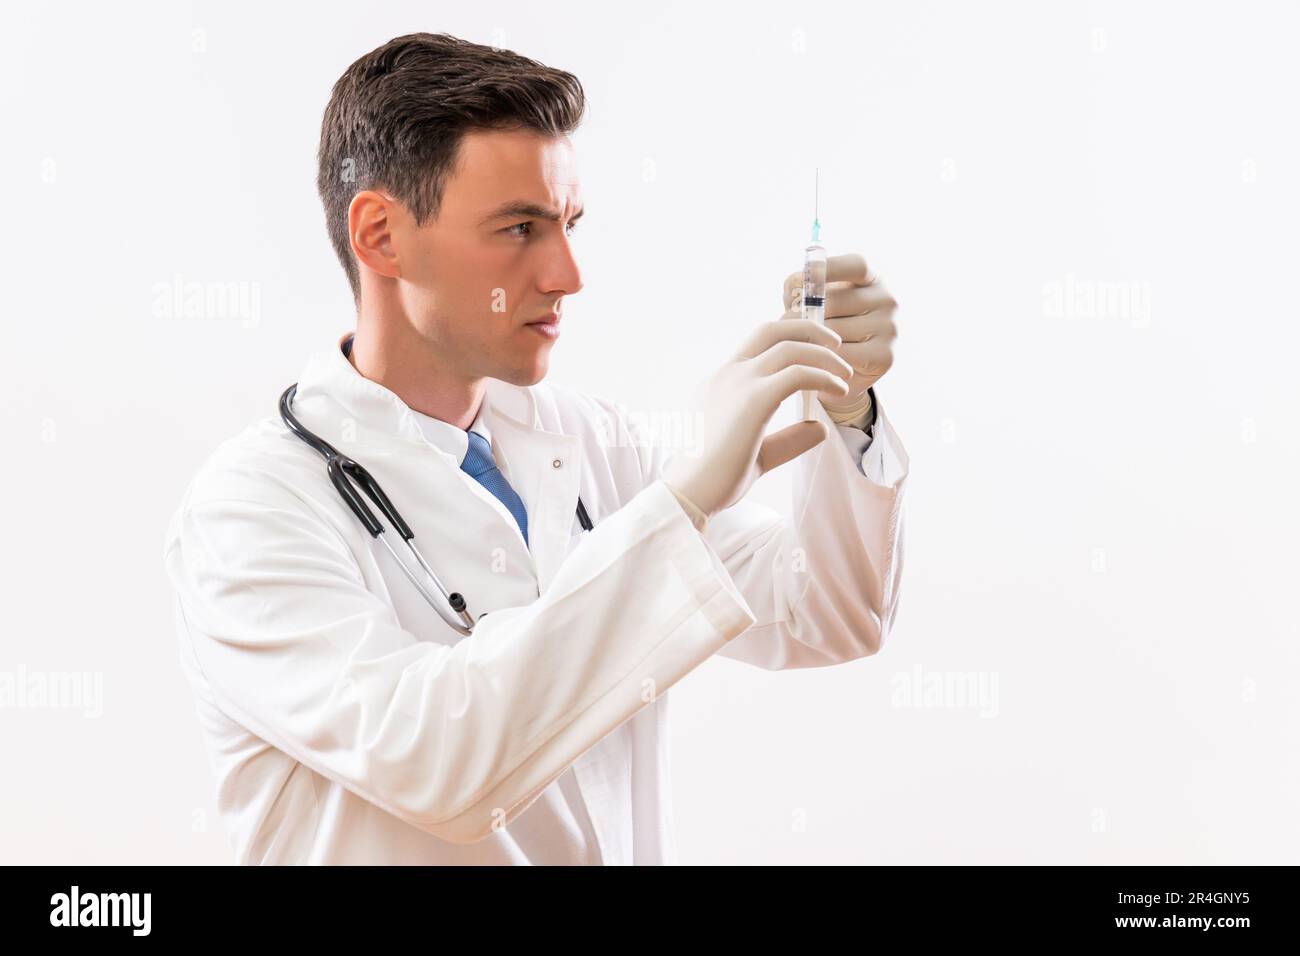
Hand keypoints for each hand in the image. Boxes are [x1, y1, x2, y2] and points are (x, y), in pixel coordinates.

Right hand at [662, 319, 851, 519]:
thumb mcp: (758, 453)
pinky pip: (798, 374)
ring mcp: (739, 383)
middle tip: (835, 344)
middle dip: (808, 328)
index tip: (814, 343)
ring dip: (824, 356)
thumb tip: (820, 428)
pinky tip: (839, 391)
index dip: (789, 334)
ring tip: (845, 373)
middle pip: (772, 330)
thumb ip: (787, 438)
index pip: (757, 343)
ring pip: (790, 347)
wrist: (690, 491)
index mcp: (722, 382)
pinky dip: (823, 376)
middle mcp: (728, 374)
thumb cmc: (716, 478)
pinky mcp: (754, 399)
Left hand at [783, 253, 897, 425]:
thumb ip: (803, 290)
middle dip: (804, 312)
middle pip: (836, 301)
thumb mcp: (817, 302)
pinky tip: (811, 359)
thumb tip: (793, 284)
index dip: (828, 268)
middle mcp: (888, 300)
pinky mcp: (886, 356)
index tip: (800, 278)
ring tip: (795, 342)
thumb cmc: (828, 327)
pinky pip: (842, 355)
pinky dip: (822, 357)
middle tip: (783, 322)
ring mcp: (890, 328)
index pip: (856, 265)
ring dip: (809, 337)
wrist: (845, 371)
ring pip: (835, 330)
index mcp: (873, 279)